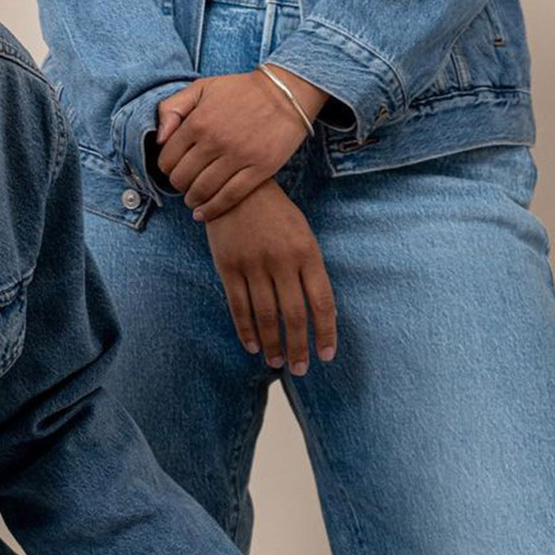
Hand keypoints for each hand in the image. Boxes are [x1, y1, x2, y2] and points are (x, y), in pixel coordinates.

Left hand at [156, 68, 327, 221]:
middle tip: (184, 185)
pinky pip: (230, 196)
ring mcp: (238, 156)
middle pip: (182, 178)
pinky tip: (205, 213)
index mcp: (197, 122)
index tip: (174, 169)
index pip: (167, 159)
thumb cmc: (241, 90)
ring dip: (193, 200)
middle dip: (179, 185)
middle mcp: (214, 141)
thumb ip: (172, 108)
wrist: (286, 92)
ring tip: (193, 200)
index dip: (166, 168)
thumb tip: (159, 140)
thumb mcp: (201, 88)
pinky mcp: (260, 168)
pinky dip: (213, 209)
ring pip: (203, 191)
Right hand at [205, 180, 336, 371]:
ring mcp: (254, 264)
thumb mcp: (302, 233)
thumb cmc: (276, 213)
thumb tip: (317, 312)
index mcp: (307, 252)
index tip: (326, 355)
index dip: (325, 333)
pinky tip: (252, 345)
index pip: (322, 302)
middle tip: (300, 368)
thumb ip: (310, 269)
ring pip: (266, 315)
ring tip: (276, 362)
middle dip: (299, 347)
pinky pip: (238, 306)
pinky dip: (246, 329)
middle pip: (294, 315)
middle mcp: (282, 261)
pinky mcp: (228, 266)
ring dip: (272, 344)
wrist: (236, 186)